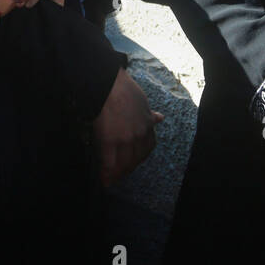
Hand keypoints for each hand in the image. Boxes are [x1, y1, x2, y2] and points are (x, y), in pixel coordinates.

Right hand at [91, 69, 163, 185]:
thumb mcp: (142, 102)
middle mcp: (139, 134)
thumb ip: (149, 114)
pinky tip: (104, 179)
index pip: (148, 148)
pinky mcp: (110, 140)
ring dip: (118, 174)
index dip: (141, 158)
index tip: (134, 162)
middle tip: (120, 175)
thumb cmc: (124, 89)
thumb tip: (159, 118)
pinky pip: (109, 162)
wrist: (110, 85)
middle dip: (129, 169)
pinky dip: (106, 173)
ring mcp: (125, 139)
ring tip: (112, 179)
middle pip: (136, 159)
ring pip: (124, 164)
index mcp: (147, 125)